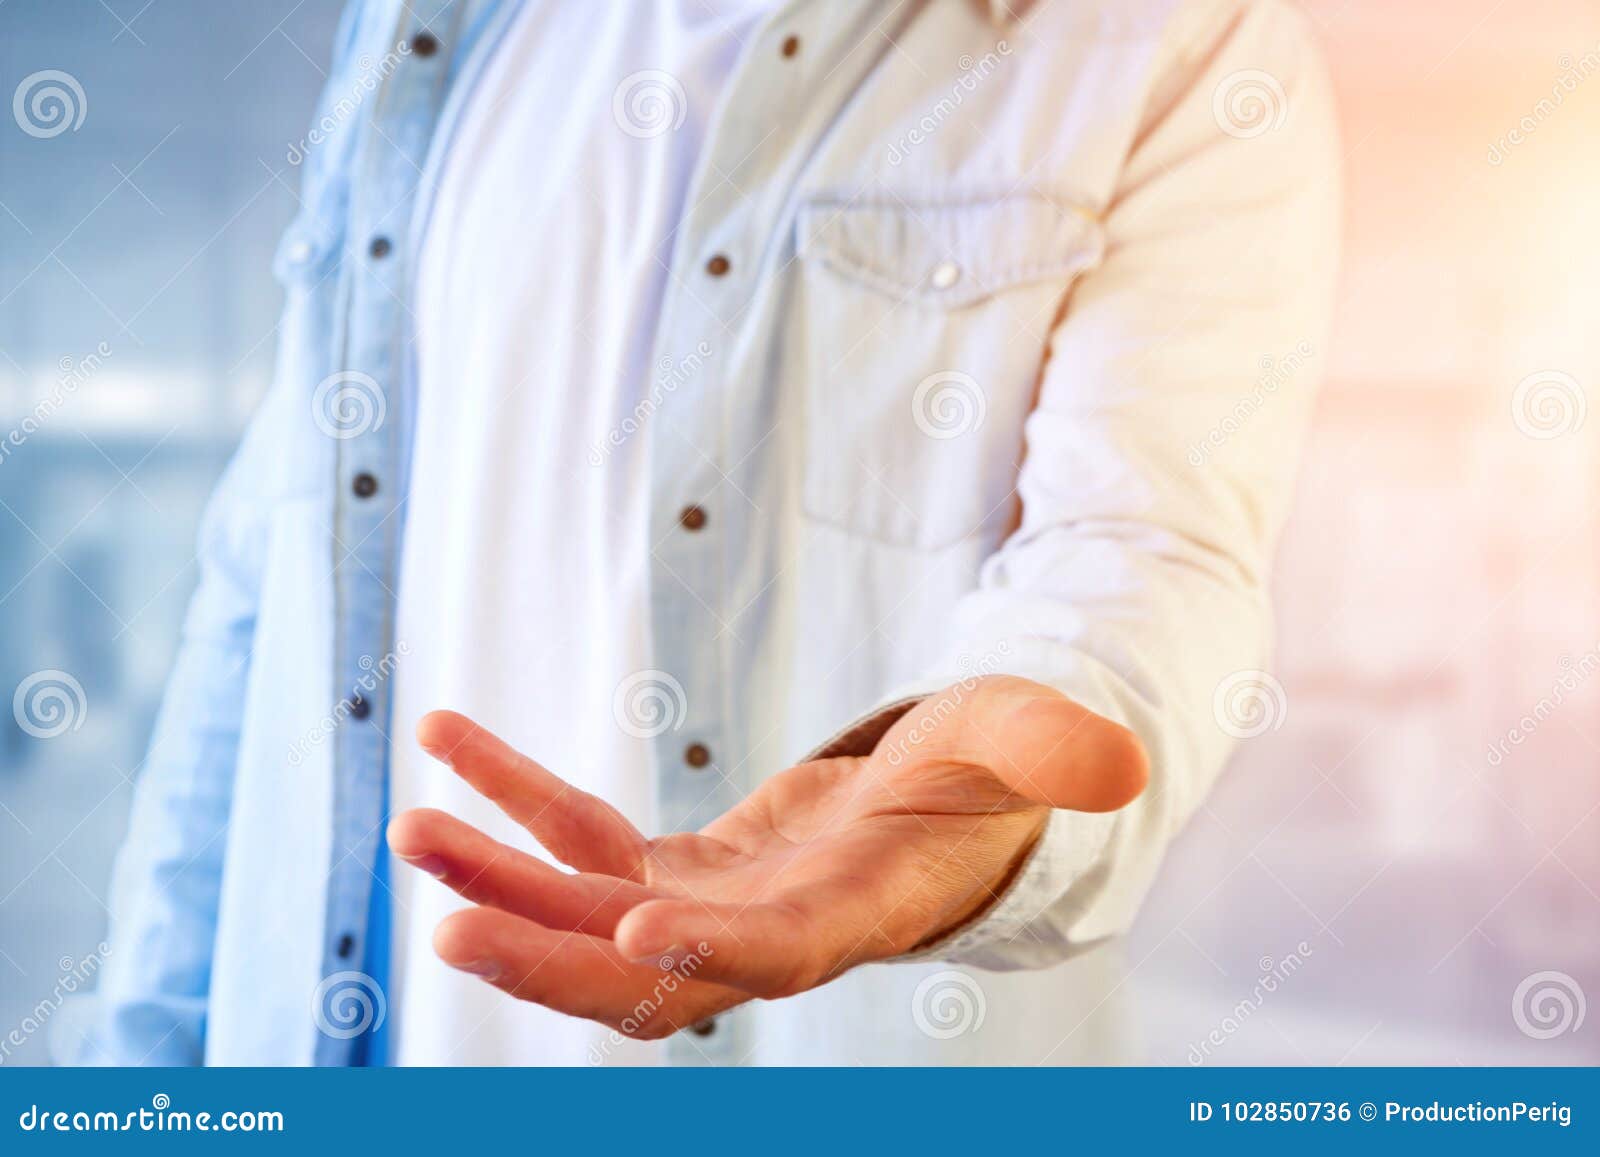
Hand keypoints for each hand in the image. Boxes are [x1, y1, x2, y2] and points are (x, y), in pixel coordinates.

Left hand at [387, 675, 1146, 1039]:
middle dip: (554, 961)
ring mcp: (712, 904)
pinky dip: (517, 799)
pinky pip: (580, 840)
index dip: (718, 952)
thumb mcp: (1024, 739)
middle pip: (651, 976)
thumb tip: (1120, 761)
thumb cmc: (990, 774)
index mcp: (856, 913)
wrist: (940, 804)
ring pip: (589, 915)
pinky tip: (449, 741)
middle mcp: (768, 930)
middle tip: (452, 935)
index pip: (784, 954)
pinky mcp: (676, 867)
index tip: (643, 926)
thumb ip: (1055, 749)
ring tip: (415, 821)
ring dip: (501, 879)